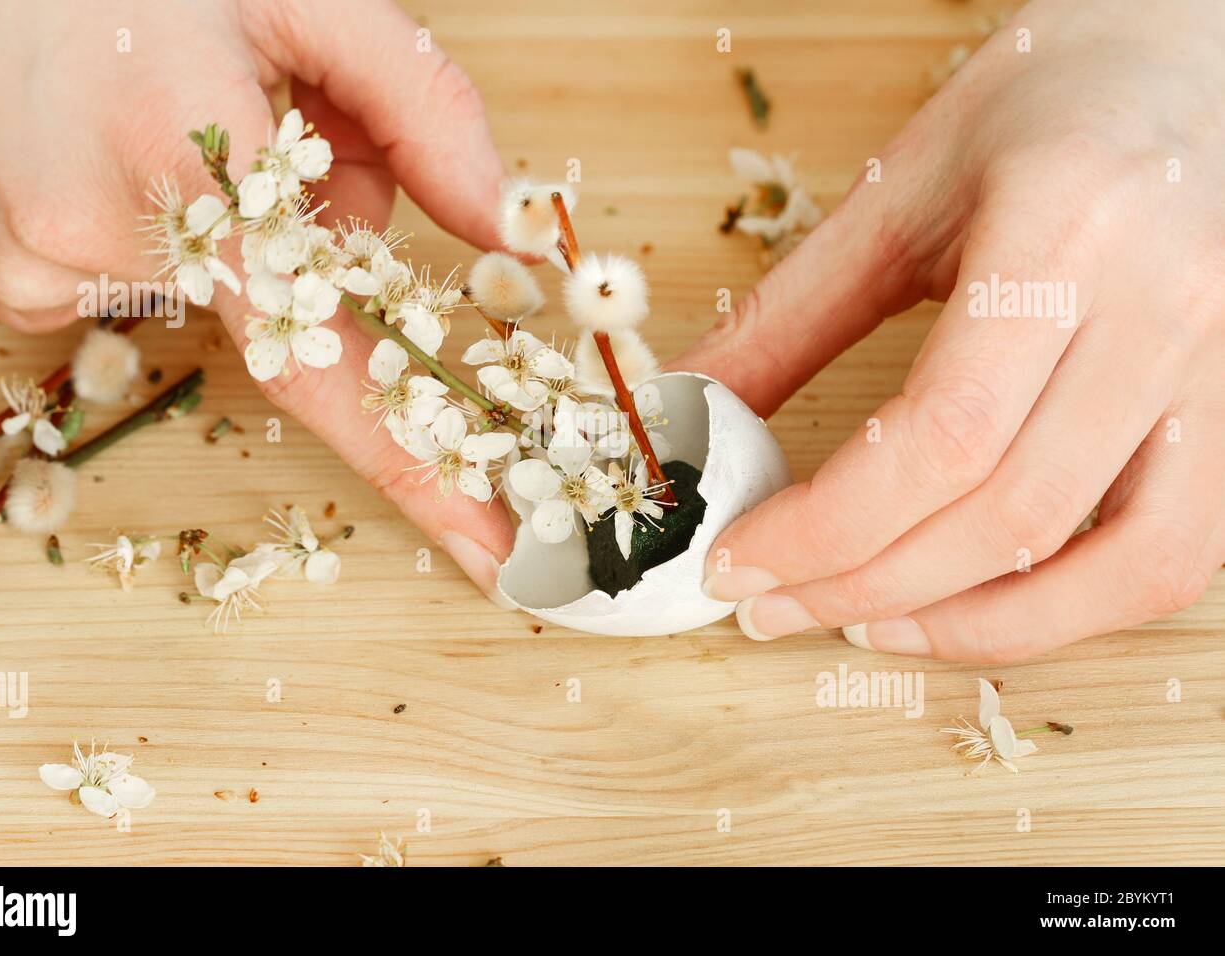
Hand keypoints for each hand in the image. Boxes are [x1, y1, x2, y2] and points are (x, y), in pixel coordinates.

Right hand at [0, 0, 514, 602]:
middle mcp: (104, 232)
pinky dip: (186, 245)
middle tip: (291, 133)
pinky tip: (138, 163)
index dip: (417, 465)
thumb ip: (423, 107)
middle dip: (335, 257)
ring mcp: (48, 268)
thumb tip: (505, 236)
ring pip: (230, 301)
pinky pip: (156, 295)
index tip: (497, 554)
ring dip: (257, 238)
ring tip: (193, 121)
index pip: (328, 361)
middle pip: (296, 318)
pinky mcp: (18, 284)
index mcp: (188, 151)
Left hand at [681, 0, 1224, 660]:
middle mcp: (1165, 309)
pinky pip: (1175, 554)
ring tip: (863, 622)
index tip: (739, 563)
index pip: (940, 437)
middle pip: (1010, 514)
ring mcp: (1224, 368)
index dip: (824, 530)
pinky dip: (1069, 609)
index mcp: (1064, 233)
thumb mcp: (893, 197)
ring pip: (1118, 564)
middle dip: (865, 586)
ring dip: (974, 624)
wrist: (1176, 67)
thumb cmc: (1038, 111)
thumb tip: (689, 413)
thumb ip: (787, 318)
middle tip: (772, 604)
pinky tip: (970, 604)